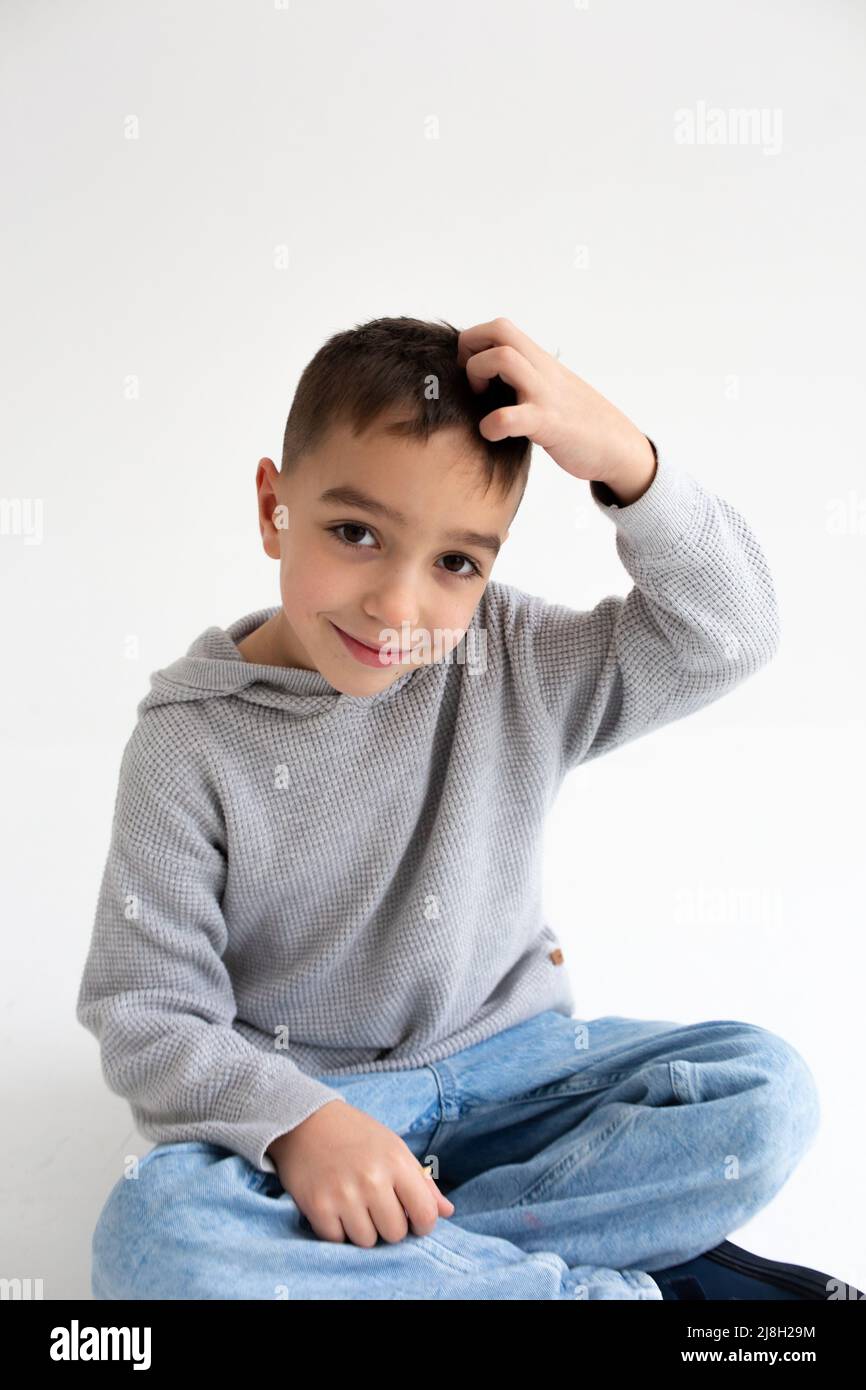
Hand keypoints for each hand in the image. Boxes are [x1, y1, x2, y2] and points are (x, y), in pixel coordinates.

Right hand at [266, 1100, 454, 1245]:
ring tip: (354, 1207)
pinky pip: (337, 1241)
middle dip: (389, 1226)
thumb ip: (422, 1182)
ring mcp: (343, 1194)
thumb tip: (448, 1212)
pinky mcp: (317, 1206)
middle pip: (395, 1234)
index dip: (422, 1224)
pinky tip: (335, 1209)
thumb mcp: (394, 1148)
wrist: (304, 1119)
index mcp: (397, 1162)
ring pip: (366, 1241)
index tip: (411, 1218)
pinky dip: (337, 1231)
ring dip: (362, 1230)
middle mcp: (372, 1179)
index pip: (426, 1215)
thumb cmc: (356, 1135)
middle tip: (376, 1208)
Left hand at [457, 316, 656, 502]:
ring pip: (503, 359)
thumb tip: (489, 381)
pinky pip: (512, 417)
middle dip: (471, 351)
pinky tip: (492, 434)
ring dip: (478, 376)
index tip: (471, 373)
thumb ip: (523, 378)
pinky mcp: (549, 424)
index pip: (499, 326)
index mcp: (539, 361)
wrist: (617, 446)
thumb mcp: (548, 388)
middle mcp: (542, 370)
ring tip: (482, 402)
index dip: (474, 343)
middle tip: (474, 385)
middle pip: (499, 329)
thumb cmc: (578, 421)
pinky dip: (492, 425)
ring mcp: (545, 394)